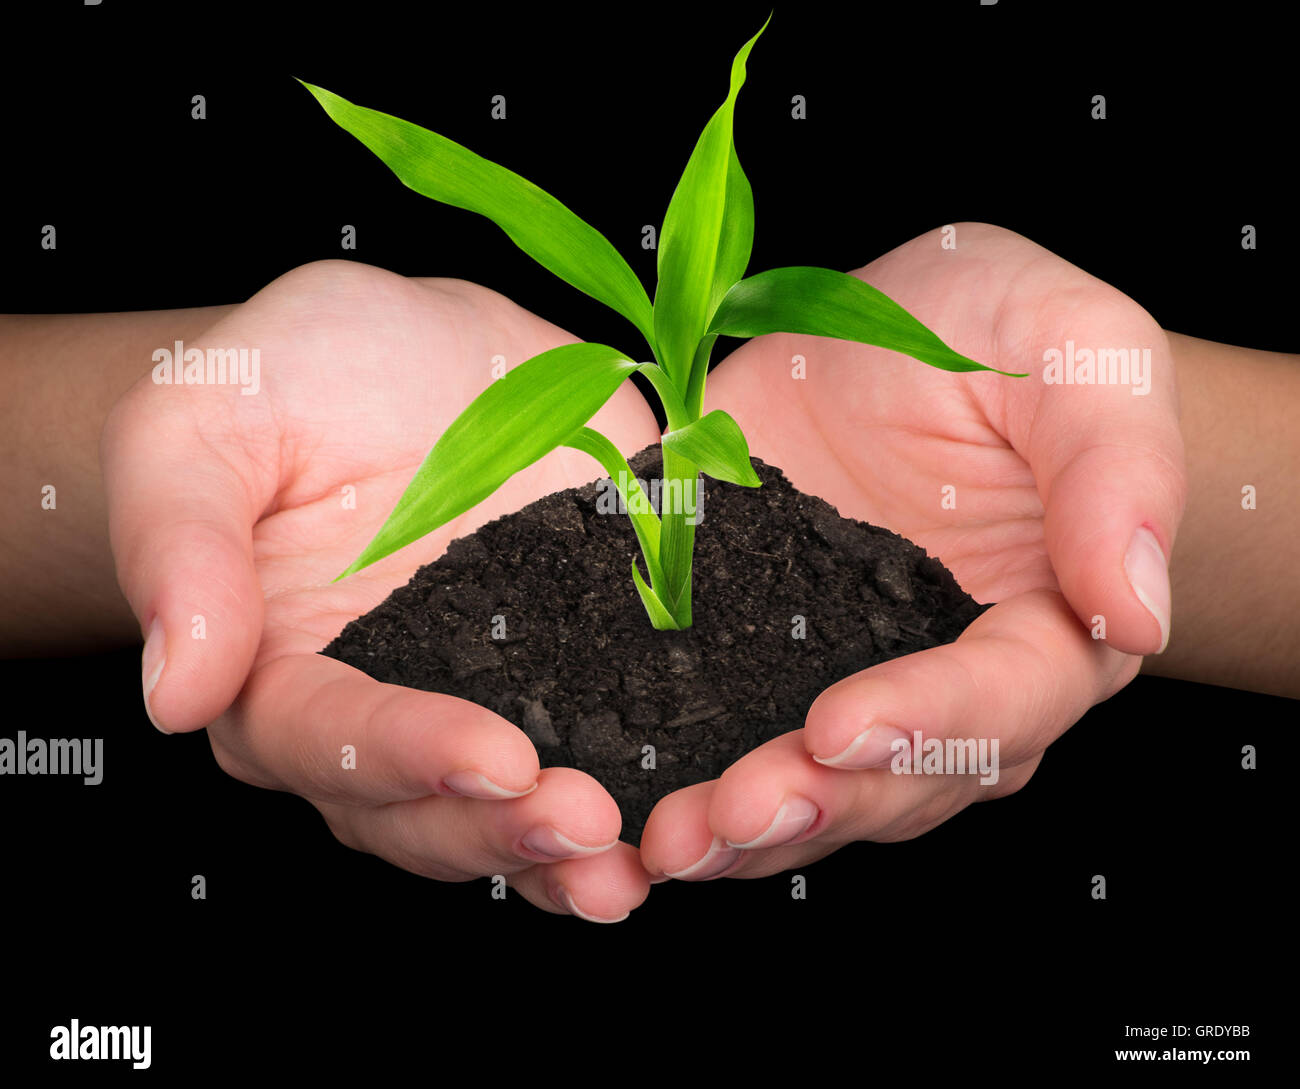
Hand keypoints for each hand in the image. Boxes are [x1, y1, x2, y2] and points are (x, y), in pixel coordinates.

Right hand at [102, 260, 659, 920]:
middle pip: (430, 811)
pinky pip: (614, 744)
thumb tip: (175, 692)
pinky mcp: (584, 663)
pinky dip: (650, 785)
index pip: (332, 740)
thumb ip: (182, 542)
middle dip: (505, 828)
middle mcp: (392, 710)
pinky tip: (704, 802)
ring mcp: (496, 697)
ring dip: (576, 848)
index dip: (409, 759)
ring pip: (516, 809)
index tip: (495, 759)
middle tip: (587, 824)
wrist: (423, 349)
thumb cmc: (296, 375)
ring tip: (641, 860)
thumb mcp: (210, 417)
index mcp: (285, 672)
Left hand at [639, 222, 1185, 880]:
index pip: (1008, 698)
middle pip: (904, 779)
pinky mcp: (759, 662)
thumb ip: (1116, 465)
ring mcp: (848, 679)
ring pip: (818, 789)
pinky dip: (687, 782)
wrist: (883, 336)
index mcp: (1047, 620)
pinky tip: (628, 810)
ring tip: (668, 842)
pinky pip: (734, 741)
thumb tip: (1138, 611)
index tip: (839, 725)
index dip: (930, 722)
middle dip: (818, 804)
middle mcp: (950, 678)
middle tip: (725, 815)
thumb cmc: (998, 331)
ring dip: (745, 828)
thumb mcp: (1071, 346)